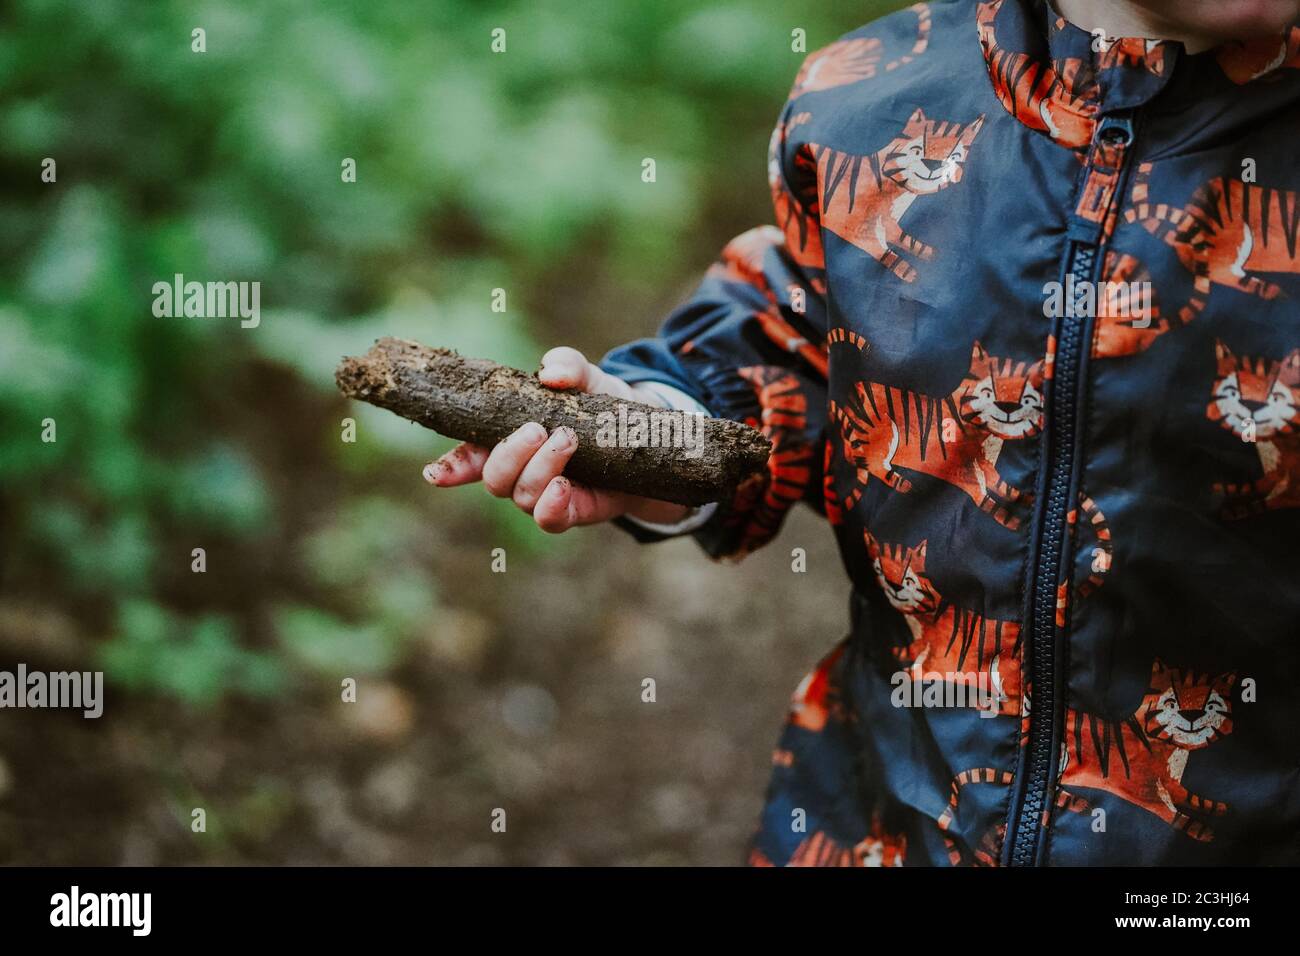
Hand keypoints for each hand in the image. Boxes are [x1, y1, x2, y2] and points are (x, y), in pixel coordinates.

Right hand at [422, 347, 690, 532]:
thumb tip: (549, 371)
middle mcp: (523, 471)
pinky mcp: (576, 511)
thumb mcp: (589, 379)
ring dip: (538, 468)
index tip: (435, 474)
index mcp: (512, 438)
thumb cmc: (608, 407)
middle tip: (536, 429)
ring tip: (566, 439)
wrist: (656, 440)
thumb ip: (568, 366)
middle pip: (494, 478)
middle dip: (508, 454)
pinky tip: (562, 486)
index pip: (471, 455)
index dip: (451, 466)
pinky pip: (550, 520)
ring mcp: (547, 494)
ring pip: (521, 496)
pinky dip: (550, 506)